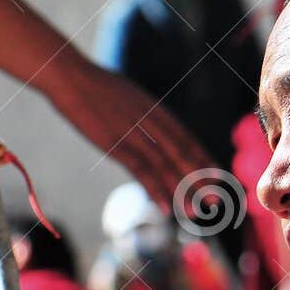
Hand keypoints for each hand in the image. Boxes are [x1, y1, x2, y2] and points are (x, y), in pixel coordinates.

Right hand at [43, 55, 212, 211]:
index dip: (203, 159)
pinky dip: (155, 190)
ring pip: (165, 166)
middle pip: (182, 154)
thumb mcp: (127, 97)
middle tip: (215, 201)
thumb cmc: (94, 86)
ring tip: (193, 213)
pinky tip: (165, 208)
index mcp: (156, 111)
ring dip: (180, 191)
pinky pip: (141, 171)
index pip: (186, 139)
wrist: (72, 76)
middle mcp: (152, 122)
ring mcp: (135, 134)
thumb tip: (147, 120)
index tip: (218, 177)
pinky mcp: (117, 144)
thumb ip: (141, 112)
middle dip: (200, 180)